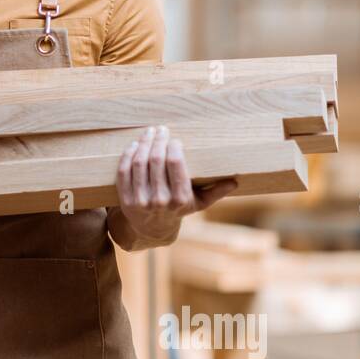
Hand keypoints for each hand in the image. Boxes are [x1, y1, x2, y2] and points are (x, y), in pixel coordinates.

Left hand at [110, 125, 237, 245]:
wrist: (152, 229)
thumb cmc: (179, 210)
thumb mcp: (199, 203)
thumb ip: (216, 192)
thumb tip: (235, 181)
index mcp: (180, 199)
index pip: (175, 164)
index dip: (173, 147)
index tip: (175, 139)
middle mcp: (160, 200)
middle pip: (155, 160)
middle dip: (158, 140)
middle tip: (161, 129)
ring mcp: (140, 200)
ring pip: (139, 163)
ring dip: (143, 144)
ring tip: (149, 133)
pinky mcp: (125, 199)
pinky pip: (124, 172)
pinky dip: (127, 155)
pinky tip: (134, 145)